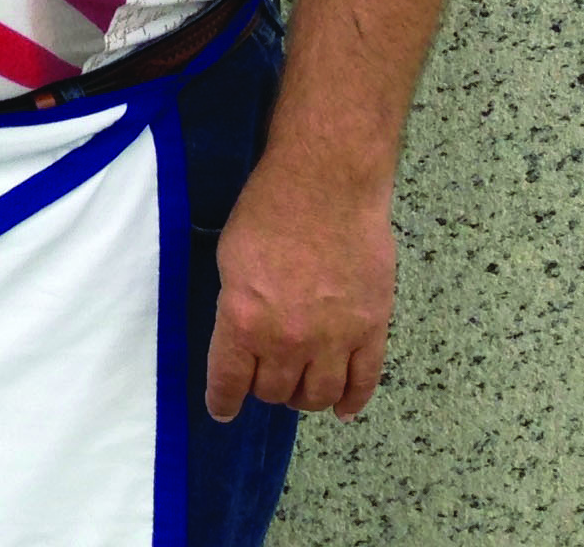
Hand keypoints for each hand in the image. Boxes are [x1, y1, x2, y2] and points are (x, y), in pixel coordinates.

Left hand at [204, 147, 393, 422]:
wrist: (326, 186)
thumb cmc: (267, 210)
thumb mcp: (230, 260)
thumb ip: (236, 306)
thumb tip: (243, 336)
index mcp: (243, 321)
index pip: (229, 381)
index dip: (224, 401)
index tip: (223, 410)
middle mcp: (289, 340)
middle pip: (276, 392)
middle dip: (265, 391)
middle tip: (262, 380)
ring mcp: (335, 339)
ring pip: (319, 395)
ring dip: (305, 398)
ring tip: (298, 390)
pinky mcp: (372, 329)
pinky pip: (364, 382)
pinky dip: (352, 402)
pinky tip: (343, 409)